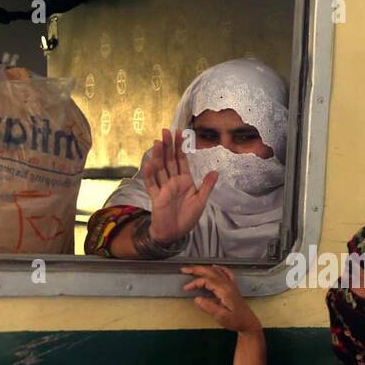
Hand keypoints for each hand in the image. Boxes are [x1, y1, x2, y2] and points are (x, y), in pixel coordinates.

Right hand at [144, 128, 216, 244]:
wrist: (175, 233)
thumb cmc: (188, 217)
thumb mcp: (201, 201)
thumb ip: (206, 186)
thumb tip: (216, 171)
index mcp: (184, 181)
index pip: (181, 160)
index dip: (180, 147)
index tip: (179, 133)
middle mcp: (172, 181)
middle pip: (169, 161)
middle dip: (168, 146)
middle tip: (166, 130)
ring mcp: (163, 188)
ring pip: (160, 169)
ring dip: (158, 156)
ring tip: (158, 142)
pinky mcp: (156, 197)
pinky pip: (151, 184)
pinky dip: (149, 175)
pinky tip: (148, 164)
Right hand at [181, 265, 260, 333]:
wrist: (248, 322)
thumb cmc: (236, 320)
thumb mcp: (221, 317)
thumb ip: (208, 307)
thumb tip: (197, 299)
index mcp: (224, 290)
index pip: (206, 280)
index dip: (194, 283)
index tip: (186, 288)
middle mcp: (228, 284)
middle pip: (210, 271)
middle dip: (196, 269)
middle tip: (184, 269)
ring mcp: (231, 284)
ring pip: (216, 270)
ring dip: (204, 268)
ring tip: (194, 268)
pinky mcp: (233, 286)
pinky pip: (226, 272)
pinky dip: (218, 268)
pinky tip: (214, 267)